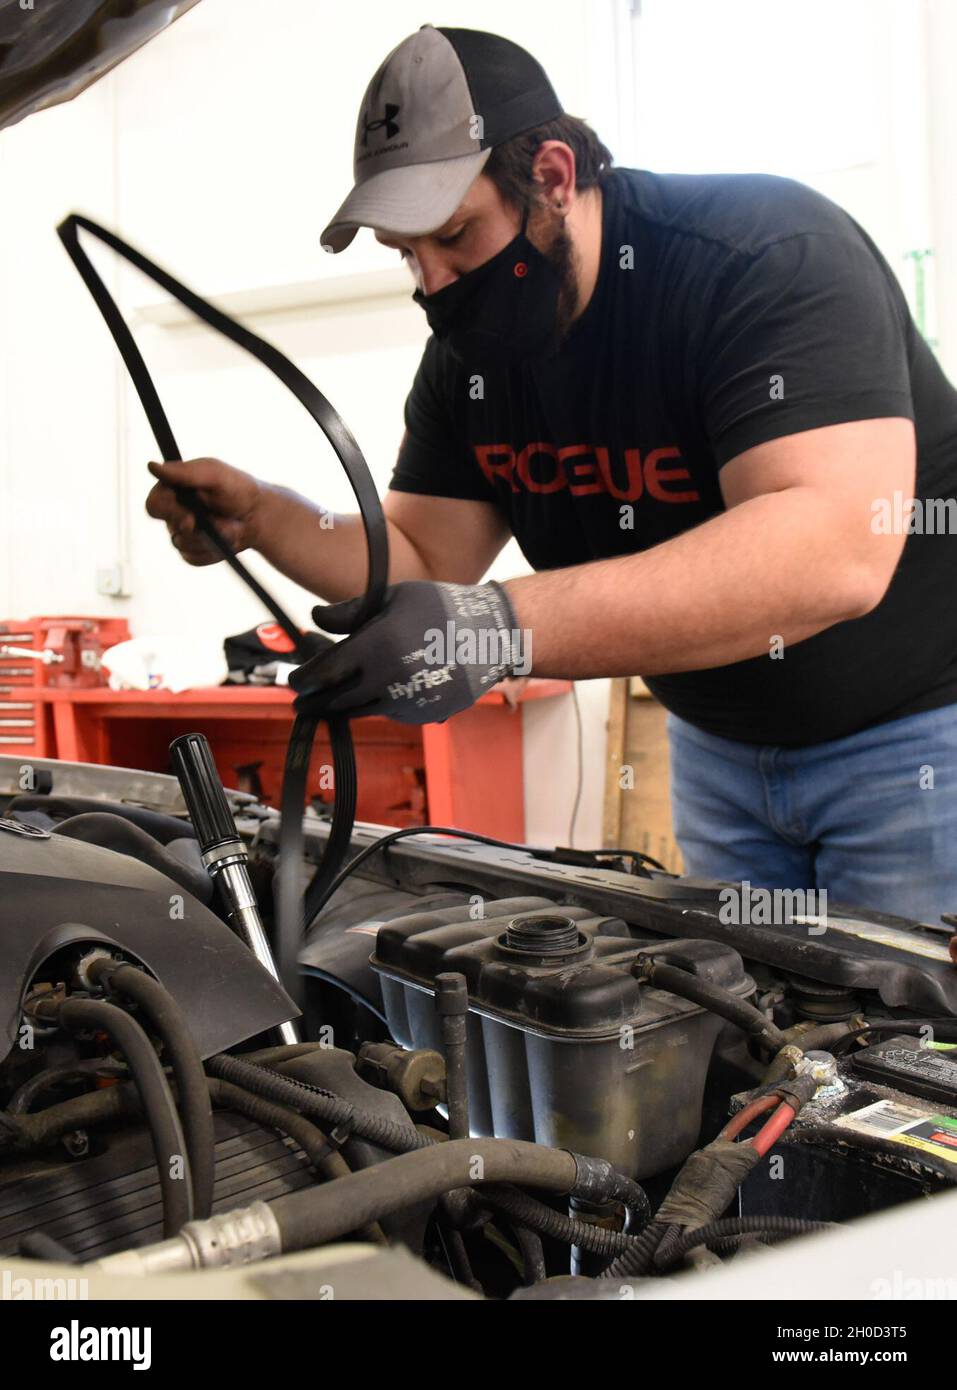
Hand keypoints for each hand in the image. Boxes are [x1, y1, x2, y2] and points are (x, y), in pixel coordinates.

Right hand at [145, 458, 264, 565]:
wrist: (257, 515)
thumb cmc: (236, 488)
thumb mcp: (213, 473)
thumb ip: (184, 472)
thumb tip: (151, 466)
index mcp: (173, 491)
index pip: (154, 505)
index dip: (168, 512)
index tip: (190, 516)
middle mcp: (174, 513)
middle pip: (169, 528)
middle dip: (194, 529)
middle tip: (217, 525)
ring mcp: (182, 534)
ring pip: (184, 544)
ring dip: (211, 537)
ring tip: (231, 526)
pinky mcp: (193, 552)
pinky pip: (194, 557)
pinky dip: (213, 550)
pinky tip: (227, 540)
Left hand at [288, 580, 522, 725]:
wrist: (490, 636)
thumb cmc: (438, 608)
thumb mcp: (391, 598)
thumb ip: (349, 613)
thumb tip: (315, 618)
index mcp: (374, 649)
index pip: (324, 674)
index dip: (304, 681)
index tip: (293, 682)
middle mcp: (387, 682)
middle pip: (338, 702)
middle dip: (316, 703)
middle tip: (302, 703)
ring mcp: (407, 703)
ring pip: (363, 711)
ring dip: (346, 707)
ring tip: (333, 701)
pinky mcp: (424, 715)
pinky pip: (391, 713)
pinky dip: (379, 705)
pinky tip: (378, 692)